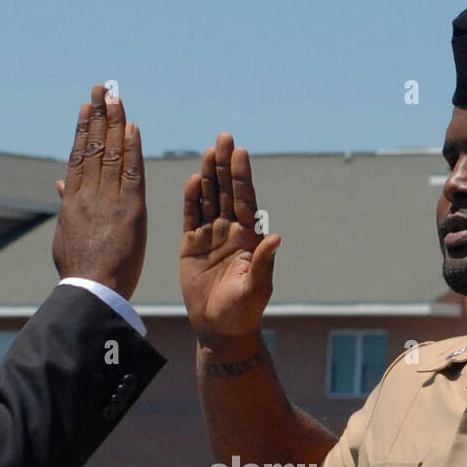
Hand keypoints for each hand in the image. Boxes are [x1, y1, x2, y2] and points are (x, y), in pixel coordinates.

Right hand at [52, 84, 145, 299]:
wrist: (92, 292)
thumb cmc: (80, 271)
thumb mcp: (65, 237)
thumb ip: (66, 206)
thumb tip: (60, 184)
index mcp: (71, 202)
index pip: (79, 157)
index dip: (84, 129)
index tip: (87, 107)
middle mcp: (87, 196)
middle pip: (93, 148)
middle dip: (98, 115)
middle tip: (102, 88)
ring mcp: (107, 202)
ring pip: (109, 154)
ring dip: (114, 122)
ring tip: (115, 96)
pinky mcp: (129, 212)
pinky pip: (130, 174)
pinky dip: (131, 150)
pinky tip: (132, 127)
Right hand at [180, 132, 280, 339]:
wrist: (220, 329)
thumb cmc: (244, 312)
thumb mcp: (257, 288)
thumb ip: (264, 263)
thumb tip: (275, 237)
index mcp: (249, 238)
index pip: (245, 200)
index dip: (242, 177)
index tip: (240, 152)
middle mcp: (230, 232)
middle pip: (227, 192)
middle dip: (226, 166)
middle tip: (224, 137)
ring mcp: (210, 237)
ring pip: (209, 199)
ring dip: (209, 176)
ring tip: (208, 152)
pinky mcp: (191, 246)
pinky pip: (191, 217)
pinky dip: (191, 200)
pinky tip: (193, 181)